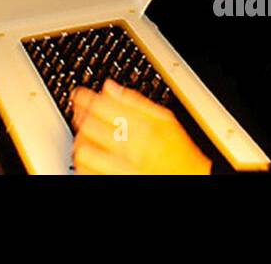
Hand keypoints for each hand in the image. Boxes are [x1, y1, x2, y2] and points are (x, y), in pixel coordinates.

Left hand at [71, 81, 210, 174]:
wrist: (192, 182)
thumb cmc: (180, 155)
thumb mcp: (166, 121)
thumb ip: (136, 102)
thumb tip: (110, 87)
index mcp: (145, 130)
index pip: (104, 107)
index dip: (86, 98)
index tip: (79, 95)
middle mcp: (133, 151)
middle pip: (91, 127)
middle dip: (80, 117)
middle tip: (78, 112)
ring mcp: (123, 170)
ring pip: (86, 152)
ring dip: (80, 141)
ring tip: (83, 136)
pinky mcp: (115, 182)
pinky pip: (88, 173)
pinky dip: (83, 163)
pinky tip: (87, 158)